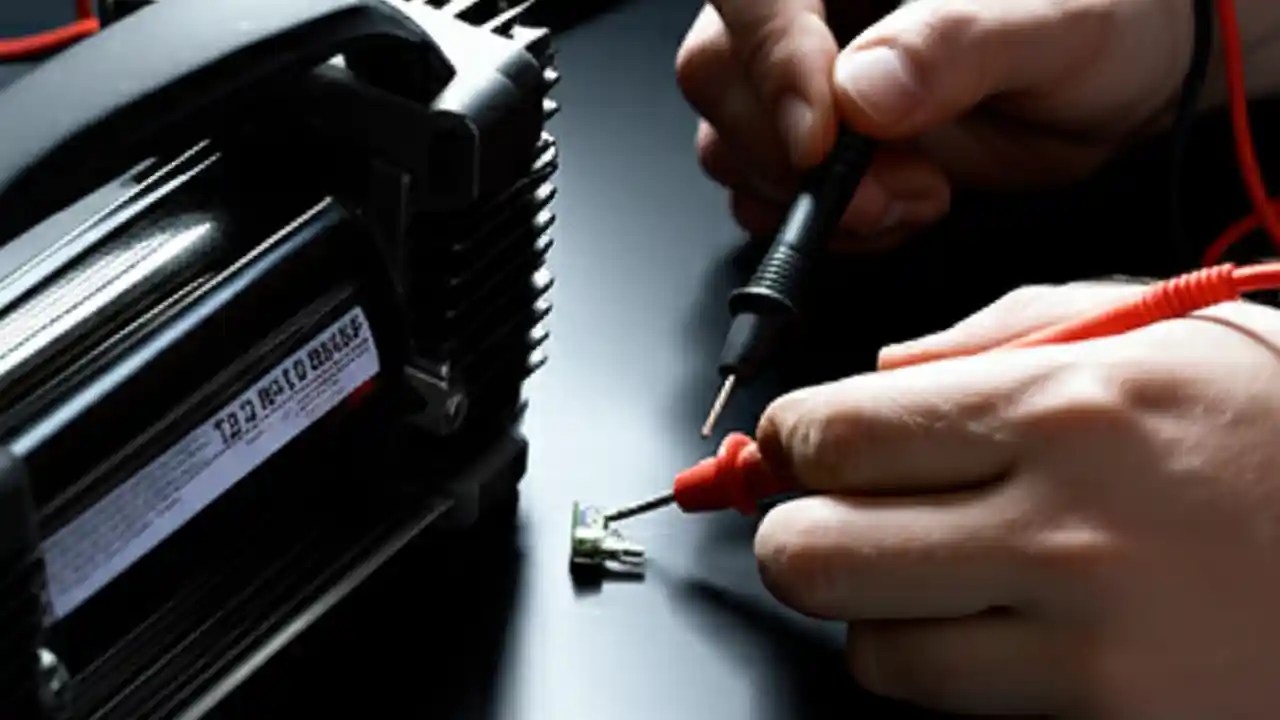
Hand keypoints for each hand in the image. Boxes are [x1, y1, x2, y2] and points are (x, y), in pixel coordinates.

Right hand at [675, 0, 1194, 245]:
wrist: (1126, 80)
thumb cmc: (1104, 17)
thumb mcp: (1055, 21)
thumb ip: (957, 44)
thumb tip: (861, 93)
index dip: (769, 60)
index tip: (820, 138)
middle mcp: (813, 17)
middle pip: (718, 72)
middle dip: (786, 152)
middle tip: (878, 191)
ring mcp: (807, 86)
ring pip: (732, 144)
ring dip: (811, 200)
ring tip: (914, 197)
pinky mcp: (821, 153)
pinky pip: (771, 200)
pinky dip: (828, 228)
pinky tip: (899, 212)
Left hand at [751, 282, 1279, 717]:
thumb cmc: (1277, 424)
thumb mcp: (1150, 330)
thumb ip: (992, 339)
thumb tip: (875, 378)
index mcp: (1065, 406)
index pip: (836, 431)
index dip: (786, 438)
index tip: (793, 443)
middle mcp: (1064, 528)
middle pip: (813, 555)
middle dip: (793, 531)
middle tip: (825, 513)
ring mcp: (1088, 643)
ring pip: (870, 649)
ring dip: (872, 609)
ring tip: (929, 572)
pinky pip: (951, 702)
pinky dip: (939, 664)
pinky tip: (993, 622)